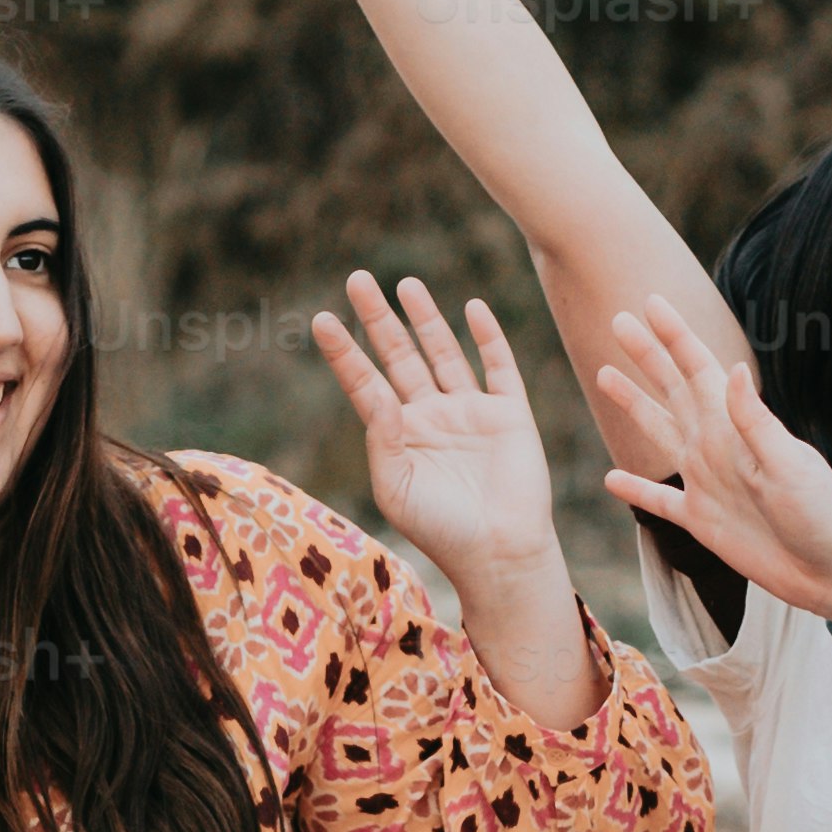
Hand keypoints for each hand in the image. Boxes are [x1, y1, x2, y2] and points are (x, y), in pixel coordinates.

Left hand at [313, 274, 566, 603]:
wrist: (500, 553)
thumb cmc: (442, 531)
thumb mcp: (396, 488)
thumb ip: (384, 439)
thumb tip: (377, 393)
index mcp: (399, 436)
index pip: (365, 383)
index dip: (344, 352)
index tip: (322, 320)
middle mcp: (431, 417)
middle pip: (399, 356)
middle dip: (378, 319)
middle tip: (357, 279)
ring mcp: (470, 412)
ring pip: (443, 353)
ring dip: (425, 318)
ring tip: (405, 284)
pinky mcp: (509, 414)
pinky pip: (498, 366)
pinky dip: (487, 336)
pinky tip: (471, 308)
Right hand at [582, 304, 831, 644]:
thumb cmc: (822, 515)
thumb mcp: (792, 465)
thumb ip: (756, 422)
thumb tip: (735, 370)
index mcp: (736, 427)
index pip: (698, 369)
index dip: (673, 336)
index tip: (649, 303)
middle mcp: (716, 446)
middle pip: (672, 389)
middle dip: (646, 355)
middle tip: (617, 321)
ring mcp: (707, 482)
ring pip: (658, 432)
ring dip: (633, 404)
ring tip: (606, 375)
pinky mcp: (702, 520)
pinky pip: (658, 501)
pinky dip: (635, 489)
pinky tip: (611, 479)